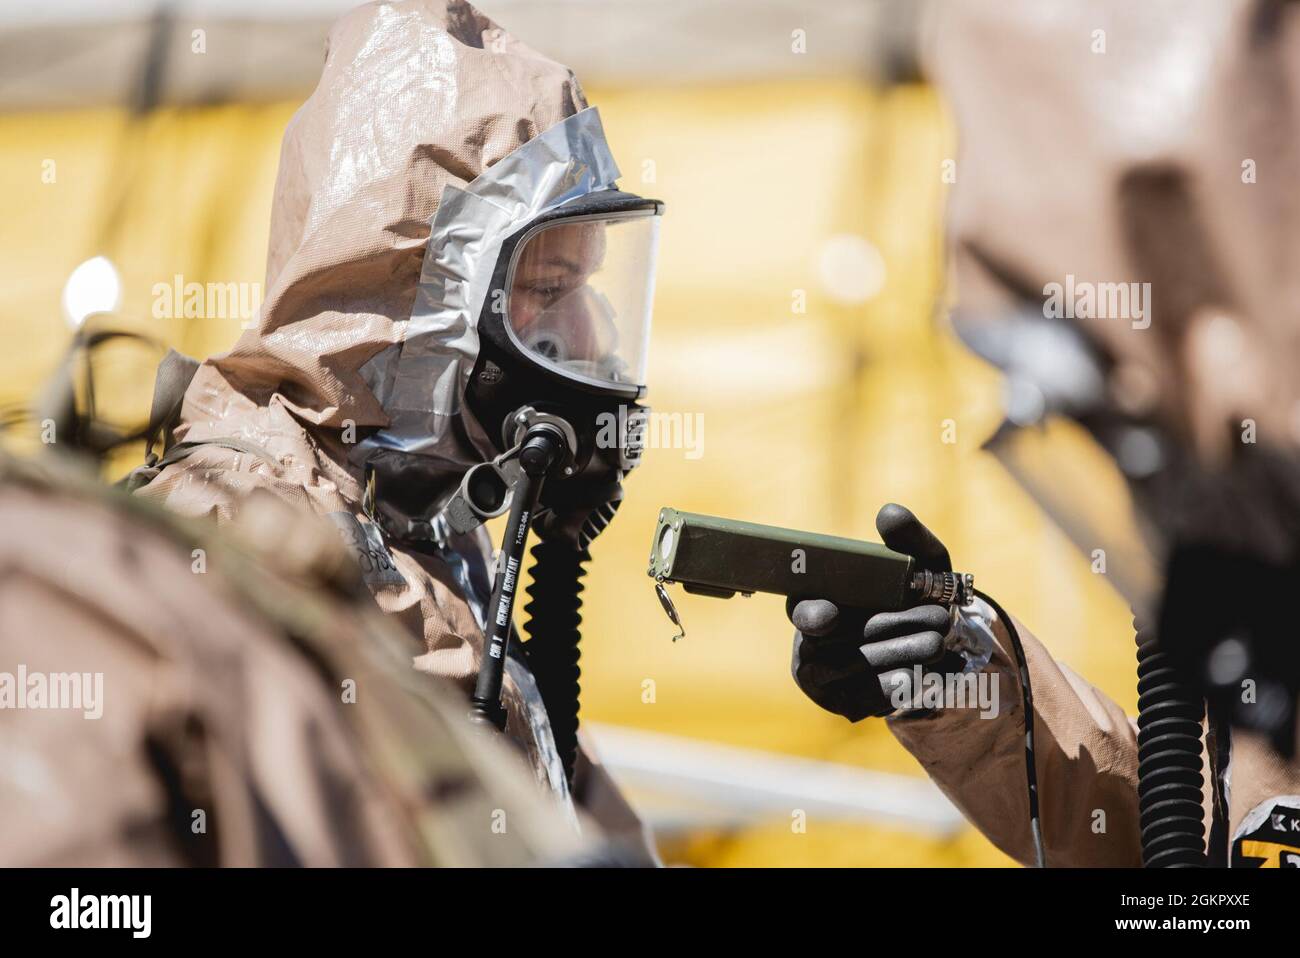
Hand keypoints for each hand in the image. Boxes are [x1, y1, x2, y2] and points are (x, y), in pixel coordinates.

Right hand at [789, 503, 961, 719]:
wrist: (938, 646)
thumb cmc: (917, 596)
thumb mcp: (922, 564)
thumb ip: (907, 539)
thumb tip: (889, 515)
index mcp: (814, 600)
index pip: (804, 609)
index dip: (814, 614)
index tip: (830, 617)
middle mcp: (810, 641)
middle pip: (847, 638)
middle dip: (895, 626)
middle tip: (939, 620)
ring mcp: (824, 678)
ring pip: (861, 667)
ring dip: (904, 653)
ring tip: (939, 642)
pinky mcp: (844, 704)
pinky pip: (869, 697)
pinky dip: (899, 685)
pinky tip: (922, 675)